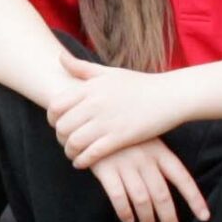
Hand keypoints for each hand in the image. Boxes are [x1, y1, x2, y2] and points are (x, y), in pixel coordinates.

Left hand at [47, 51, 182, 166]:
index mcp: (90, 87)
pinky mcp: (120, 137)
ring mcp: (107, 121)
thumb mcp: (108, 72)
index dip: (52, 118)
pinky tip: (82, 163)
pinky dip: (82, 160)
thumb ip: (82, 68)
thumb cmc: (138, 84)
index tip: (57, 124)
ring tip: (72, 154)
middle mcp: (95, 103)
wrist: (169, 96)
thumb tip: (58, 58)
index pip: (56, 105)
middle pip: (62, 126)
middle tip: (64, 142)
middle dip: (59, 137)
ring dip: (69, 151)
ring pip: (74, 141)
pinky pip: (92, 153)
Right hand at [90, 140, 209, 221]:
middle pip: (162, 196)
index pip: (182, 178)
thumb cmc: (122, 135)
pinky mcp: (105, 169)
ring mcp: (125, 163)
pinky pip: (119, 197)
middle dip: (169, 221)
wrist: (90, 120)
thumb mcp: (145, 140)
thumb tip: (169, 192)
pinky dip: (125, 212)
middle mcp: (144, 158)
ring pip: (142, 200)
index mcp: (159, 151)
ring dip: (147, 220)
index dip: (195, 198)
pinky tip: (128, 220)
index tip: (205, 217)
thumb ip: (158, 161)